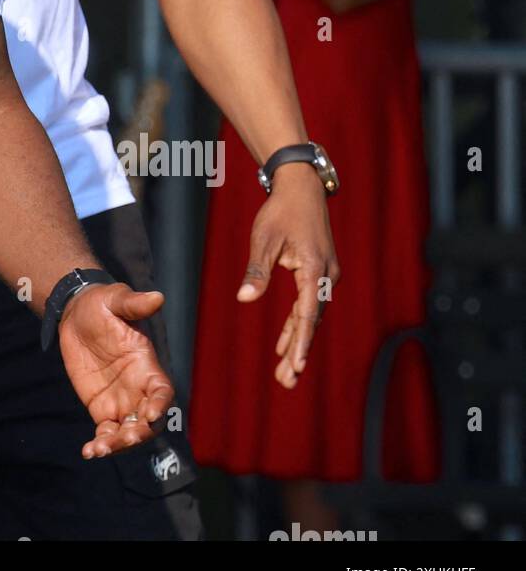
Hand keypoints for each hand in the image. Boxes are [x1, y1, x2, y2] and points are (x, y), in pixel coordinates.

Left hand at [57, 281, 173, 457]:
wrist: (75, 314)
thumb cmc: (101, 304)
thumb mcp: (115, 299)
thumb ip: (134, 303)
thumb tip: (157, 297)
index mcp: (146, 364)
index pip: (162, 389)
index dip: (160, 403)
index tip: (150, 414)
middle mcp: (138, 387)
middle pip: (148, 419)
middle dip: (141, 432)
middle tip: (126, 438)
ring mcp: (121, 401)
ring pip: (128, 431)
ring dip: (119, 444)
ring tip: (100, 449)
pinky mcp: (102, 408)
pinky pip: (106, 432)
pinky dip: (101, 445)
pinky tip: (89, 452)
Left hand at [238, 165, 339, 387]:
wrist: (302, 188)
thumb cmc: (280, 211)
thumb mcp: (264, 239)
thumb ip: (257, 271)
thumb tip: (244, 299)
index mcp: (315, 269)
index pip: (307, 313)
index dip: (300, 341)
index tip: (294, 365)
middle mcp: (326, 276)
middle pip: (311, 321)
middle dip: (298, 352)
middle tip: (287, 382)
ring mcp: (326, 276)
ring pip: (311, 316)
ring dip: (298, 343)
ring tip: (285, 374)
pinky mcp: (319, 274)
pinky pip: (308, 306)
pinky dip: (297, 325)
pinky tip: (284, 346)